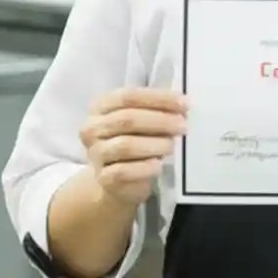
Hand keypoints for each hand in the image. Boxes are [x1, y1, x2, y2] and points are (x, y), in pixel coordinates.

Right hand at [79, 87, 187, 204]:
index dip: (158, 98)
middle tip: (183, 125)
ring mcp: (96, 154)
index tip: (184, 103)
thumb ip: (155, 109)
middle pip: (127, 119)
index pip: (129, 96)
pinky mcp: (103, 178)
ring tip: (171, 146)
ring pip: (126, 145)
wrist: (117, 180)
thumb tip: (182, 105)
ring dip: (155, 144)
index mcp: (101, 106)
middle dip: (160, 121)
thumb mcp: (141, 121)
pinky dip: (145, 167)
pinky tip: (158, 165)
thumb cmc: (133, 141)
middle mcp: (93, 128)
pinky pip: (124, 171)